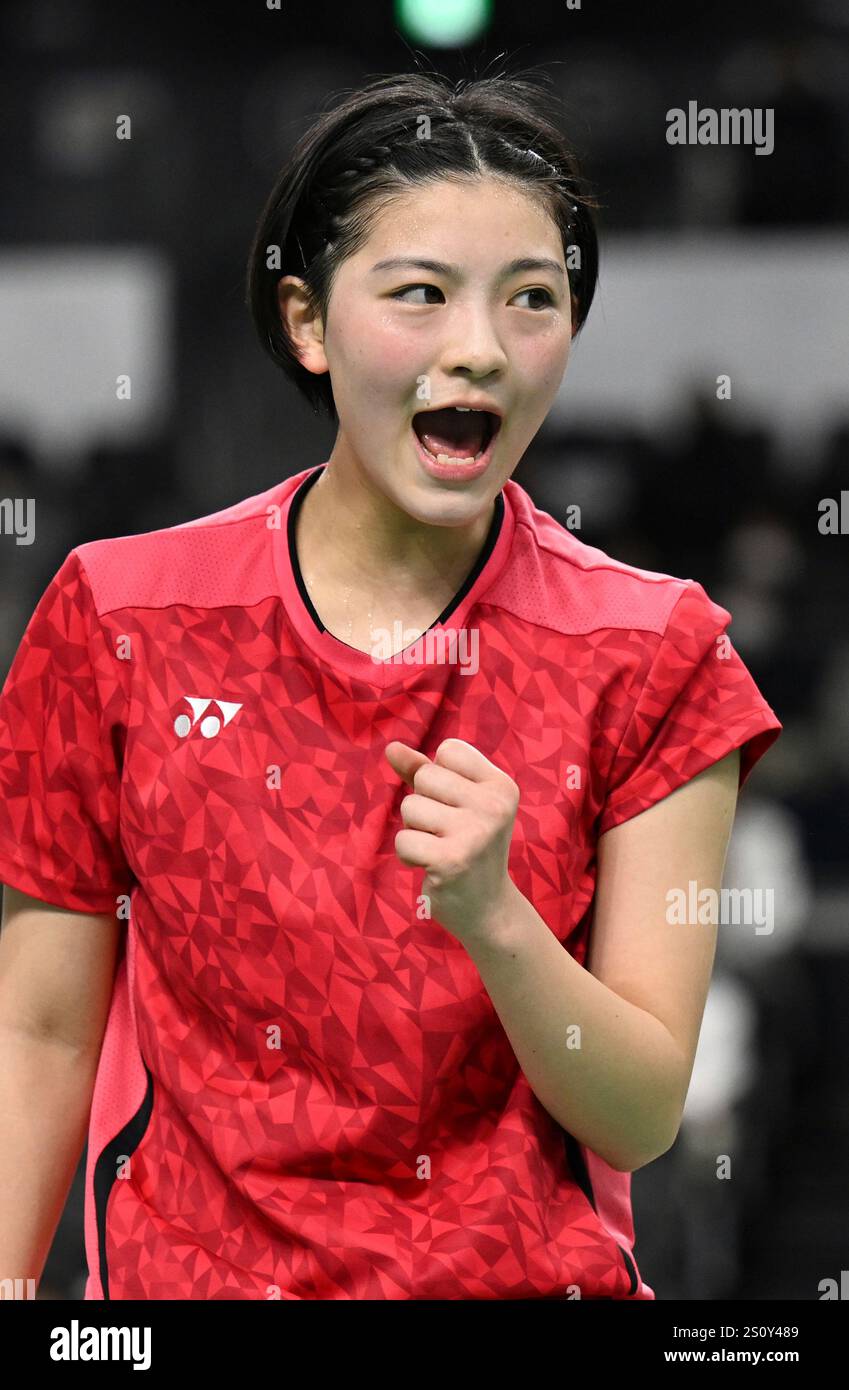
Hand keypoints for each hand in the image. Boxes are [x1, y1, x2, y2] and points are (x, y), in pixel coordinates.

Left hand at [385, 737, 520, 945]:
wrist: (487, 909)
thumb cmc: (467, 846)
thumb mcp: (455, 803)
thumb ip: (422, 770)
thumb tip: (391, 747)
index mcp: (501, 785)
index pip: (448, 750)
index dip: (440, 777)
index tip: (459, 806)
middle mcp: (494, 806)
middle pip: (426, 776)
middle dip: (424, 803)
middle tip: (448, 832)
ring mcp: (475, 833)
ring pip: (410, 807)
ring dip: (415, 830)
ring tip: (440, 848)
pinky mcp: (451, 860)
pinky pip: (403, 840)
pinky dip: (409, 855)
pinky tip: (431, 866)